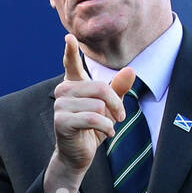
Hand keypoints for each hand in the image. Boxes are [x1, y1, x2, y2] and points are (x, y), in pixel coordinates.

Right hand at [44, 35, 133, 192]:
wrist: (79, 154)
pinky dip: (106, 127)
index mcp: (74, 85)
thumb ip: (119, 89)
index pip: (71, 64)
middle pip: (100, 87)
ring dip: (110, 118)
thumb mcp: (110, 107)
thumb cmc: (93, 128)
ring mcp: (60, 106)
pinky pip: (92, 118)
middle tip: (119, 116)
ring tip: (108, 126)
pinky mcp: (61, 121)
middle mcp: (64, 91)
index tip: (69, 38)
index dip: (70, 51)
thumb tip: (131, 70)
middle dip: (115, 104)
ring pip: (97, 104)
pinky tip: (108, 133)